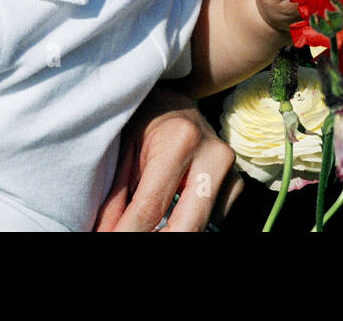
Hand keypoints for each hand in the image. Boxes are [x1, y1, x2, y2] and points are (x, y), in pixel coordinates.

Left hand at [94, 86, 241, 231]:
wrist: (177, 103)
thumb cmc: (144, 123)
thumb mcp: (123, 154)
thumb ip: (116, 199)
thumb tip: (105, 234)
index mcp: (180, 141)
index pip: (150, 207)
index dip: (127, 233)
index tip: (107, 240)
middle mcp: (213, 155)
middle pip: (187, 227)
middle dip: (157, 239)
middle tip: (129, 238)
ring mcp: (231, 170)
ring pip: (200, 227)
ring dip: (170, 230)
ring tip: (148, 222)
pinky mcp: (237, 184)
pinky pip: (211, 221)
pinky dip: (186, 222)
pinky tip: (171, 213)